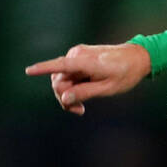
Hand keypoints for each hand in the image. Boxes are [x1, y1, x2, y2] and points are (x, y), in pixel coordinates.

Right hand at [24, 42, 151, 115]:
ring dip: (68, 94)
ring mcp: (77, 55)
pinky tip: (83, 95)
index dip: (43, 69)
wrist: (137, 58)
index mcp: (85, 62)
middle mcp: (77, 55)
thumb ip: (85, 93)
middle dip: (64, 97)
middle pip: (58, 80)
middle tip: (80, 111)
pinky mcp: (79, 57)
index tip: (28, 71)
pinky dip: (72, 86)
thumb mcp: (108, 89)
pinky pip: (68, 74)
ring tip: (83, 106)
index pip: (59, 66)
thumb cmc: (125, 74)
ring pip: (61, 78)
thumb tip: (65, 98)